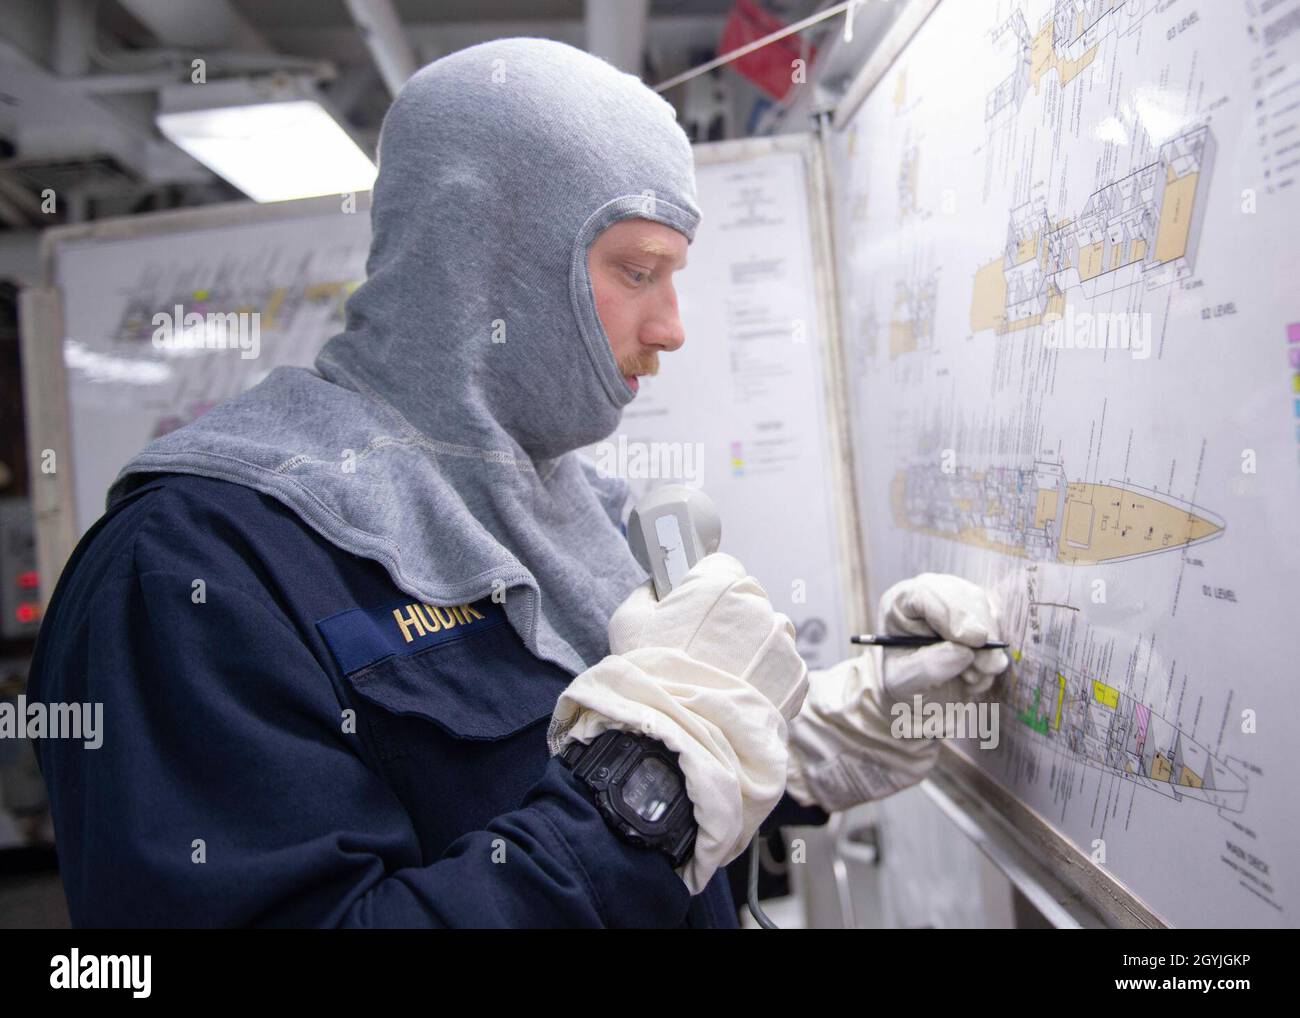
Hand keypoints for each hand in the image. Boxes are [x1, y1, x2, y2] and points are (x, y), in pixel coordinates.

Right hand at [548, 553, 807, 893]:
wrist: (684, 739)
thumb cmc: (651, 676)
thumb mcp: (627, 622)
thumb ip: (646, 594)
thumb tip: (654, 587)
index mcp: (722, 583)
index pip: (719, 564)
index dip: (703, 586)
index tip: (691, 607)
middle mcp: (761, 605)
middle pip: (747, 600)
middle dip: (728, 619)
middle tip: (700, 651)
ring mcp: (783, 644)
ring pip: (766, 635)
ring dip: (749, 650)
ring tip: (719, 681)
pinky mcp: (797, 679)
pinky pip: (780, 669)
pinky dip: (763, 680)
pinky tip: (734, 698)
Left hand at [784, 573, 1008, 812]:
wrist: (886, 729)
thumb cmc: (881, 704)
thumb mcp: (899, 687)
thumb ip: (929, 667)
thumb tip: (960, 651)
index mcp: (901, 607)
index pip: (928, 592)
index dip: (952, 608)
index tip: (968, 635)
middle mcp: (928, 611)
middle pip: (963, 597)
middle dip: (976, 623)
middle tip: (984, 652)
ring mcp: (952, 627)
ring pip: (983, 618)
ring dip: (988, 645)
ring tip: (979, 673)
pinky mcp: (971, 648)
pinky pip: (991, 644)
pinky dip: (992, 660)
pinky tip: (981, 678)